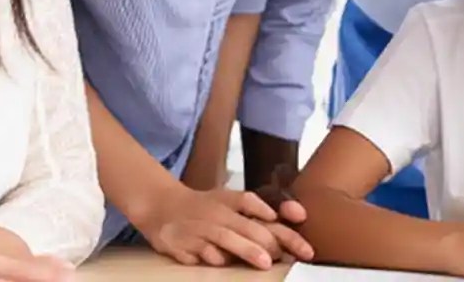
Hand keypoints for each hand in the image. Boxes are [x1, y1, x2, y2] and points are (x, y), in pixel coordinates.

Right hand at [138, 183, 312, 267]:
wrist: (161, 206)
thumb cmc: (205, 208)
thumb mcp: (230, 201)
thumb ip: (261, 209)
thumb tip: (298, 215)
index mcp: (228, 201)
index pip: (256, 204)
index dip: (279, 212)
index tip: (302, 218)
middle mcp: (215, 214)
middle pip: (245, 225)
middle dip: (268, 241)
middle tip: (288, 255)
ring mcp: (198, 229)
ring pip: (225, 239)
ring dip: (246, 250)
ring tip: (265, 262)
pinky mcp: (180, 244)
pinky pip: (198, 253)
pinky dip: (210, 257)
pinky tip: (222, 262)